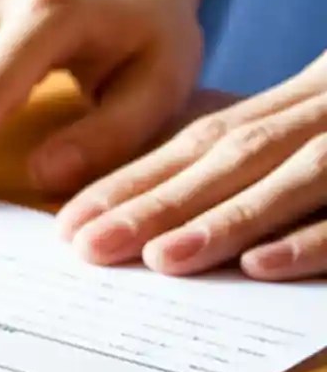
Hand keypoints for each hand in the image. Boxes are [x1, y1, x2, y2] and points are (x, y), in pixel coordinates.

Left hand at [58, 51, 326, 280]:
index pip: (197, 143)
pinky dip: (309, 240)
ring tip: (160, 258)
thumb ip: (226, 152)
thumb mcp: (289, 127)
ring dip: (224, 221)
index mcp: (286, 106)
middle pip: (231, 157)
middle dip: (158, 204)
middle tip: (91, 246)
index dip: (131, 182)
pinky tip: (260, 265)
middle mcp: (315, 120)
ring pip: (291, 178)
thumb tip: (128, 200)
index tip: (69, 225)